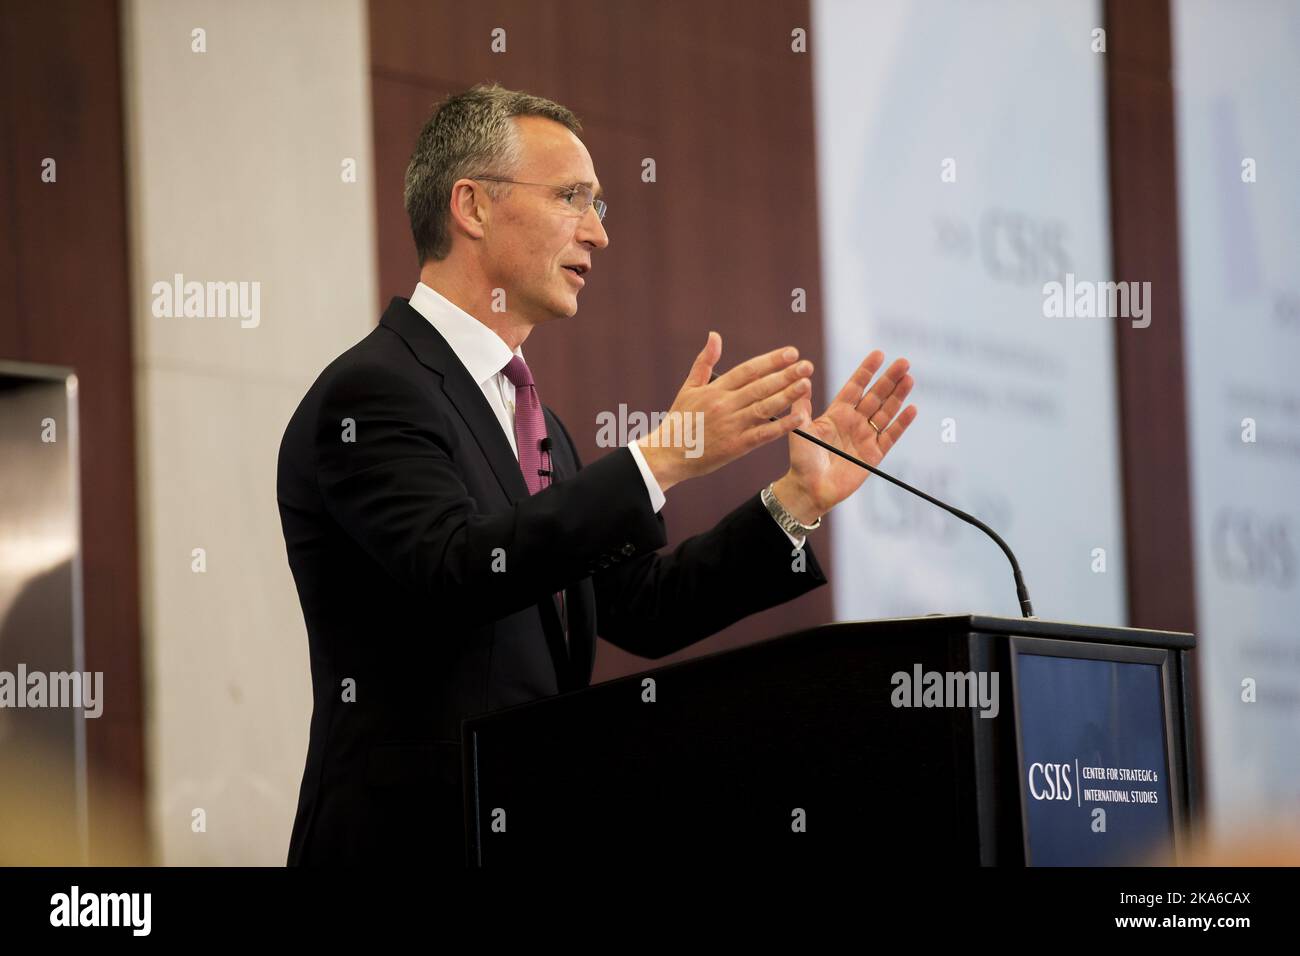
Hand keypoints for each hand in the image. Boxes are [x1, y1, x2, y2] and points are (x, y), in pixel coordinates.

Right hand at [637, 332, 812, 490]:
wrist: (667, 455)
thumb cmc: (679, 421)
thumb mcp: (688, 388)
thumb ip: (704, 362)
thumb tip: (714, 335)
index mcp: (715, 389)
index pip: (748, 370)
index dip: (771, 360)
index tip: (792, 353)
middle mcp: (724, 404)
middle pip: (760, 386)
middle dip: (786, 375)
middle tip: (807, 365)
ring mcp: (731, 425)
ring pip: (764, 407)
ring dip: (787, 395)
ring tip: (806, 384)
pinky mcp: (736, 446)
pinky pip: (763, 433)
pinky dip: (782, 425)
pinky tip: (799, 417)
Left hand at [772, 351, 916, 523]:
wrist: (809, 489)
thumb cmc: (801, 460)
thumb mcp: (799, 429)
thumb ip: (801, 406)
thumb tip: (800, 378)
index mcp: (837, 413)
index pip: (855, 387)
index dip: (866, 371)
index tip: (879, 354)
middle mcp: (854, 422)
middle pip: (876, 396)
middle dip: (889, 379)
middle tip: (904, 362)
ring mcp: (865, 437)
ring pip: (886, 412)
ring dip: (898, 395)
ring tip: (909, 378)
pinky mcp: (874, 454)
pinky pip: (891, 436)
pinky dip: (901, 423)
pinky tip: (911, 409)